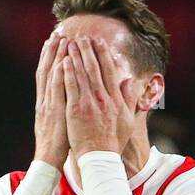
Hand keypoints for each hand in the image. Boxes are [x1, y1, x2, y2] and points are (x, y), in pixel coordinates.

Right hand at [33, 34, 69, 167]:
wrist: (48, 160)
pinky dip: (59, 74)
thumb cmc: (58, 144)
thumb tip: (69, 97)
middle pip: (47, 70)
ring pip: (51, 76)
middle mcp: (45, 100)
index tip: (55, 43)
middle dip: (52, 51)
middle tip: (57, 33)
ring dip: (55, 57)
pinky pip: (57, 90)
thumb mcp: (58, 122)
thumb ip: (62, 108)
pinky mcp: (54, 112)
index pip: (47, 75)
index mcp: (46, 103)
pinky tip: (64, 62)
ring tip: (61, 40)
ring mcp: (48, 105)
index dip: (50, 58)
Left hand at [65, 37, 128, 155]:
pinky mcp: (75, 110)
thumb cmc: (113, 142)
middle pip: (94, 68)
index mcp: (115, 100)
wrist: (99, 158)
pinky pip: (71, 86)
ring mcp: (88, 103)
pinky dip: (68, 72)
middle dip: (88, 50)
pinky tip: (64, 61)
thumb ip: (129, 99)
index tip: (99, 42)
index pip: (109, 72)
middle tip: (82, 37)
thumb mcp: (128, 120)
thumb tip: (129, 81)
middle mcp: (103, 99)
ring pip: (82, 74)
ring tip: (70, 43)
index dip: (103, 55)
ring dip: (76, 56)